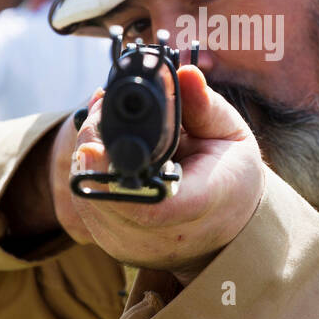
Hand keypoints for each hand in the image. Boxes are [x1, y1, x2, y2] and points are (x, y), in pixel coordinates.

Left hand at [49, 67, 265, 277]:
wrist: (229, 226)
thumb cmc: (230, 176)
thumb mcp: (230, 135)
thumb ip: (205, 106)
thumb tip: (185, 74)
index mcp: (202, 204)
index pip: (149, 202)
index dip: (113, 174)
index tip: (92, 143)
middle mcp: (164, 234)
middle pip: (106, 196)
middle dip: (95, 145)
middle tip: (100, 106)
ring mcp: (135, 245)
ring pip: (89, 200)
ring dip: (88, 157)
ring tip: (100, 120)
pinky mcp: (115, 244)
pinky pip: (88, 206)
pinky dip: (88, 173)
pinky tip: (98, 146)